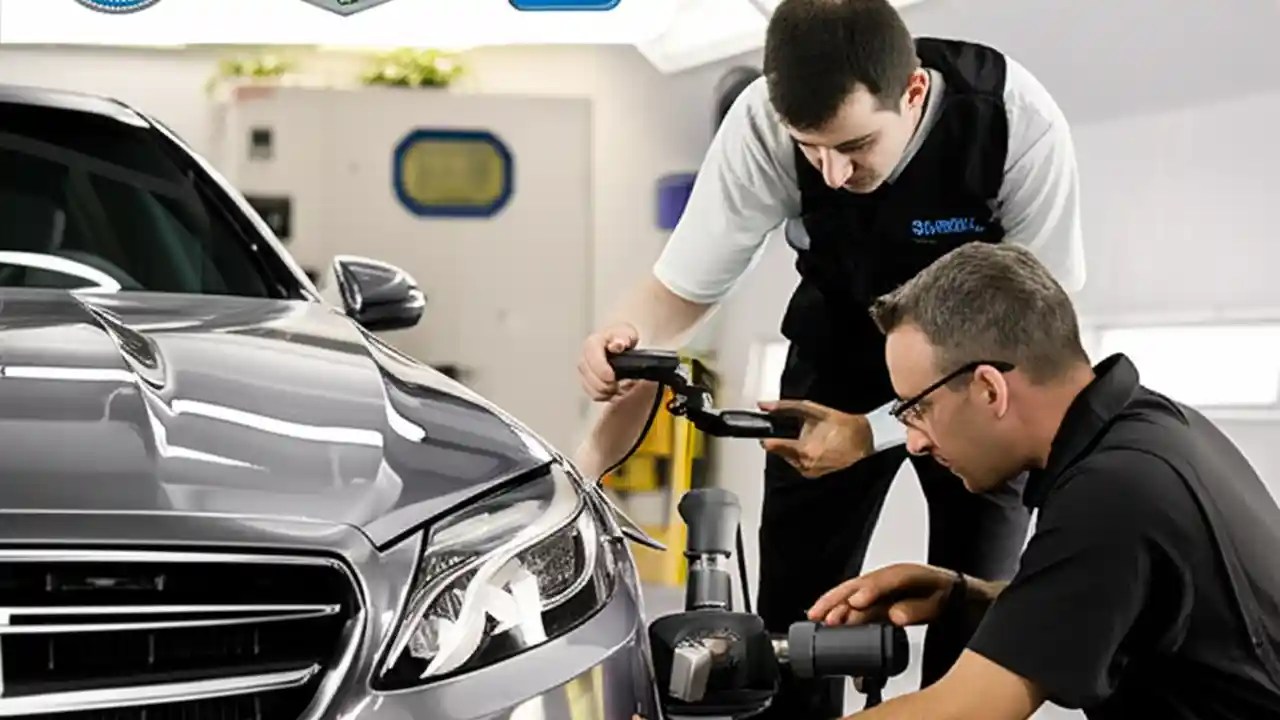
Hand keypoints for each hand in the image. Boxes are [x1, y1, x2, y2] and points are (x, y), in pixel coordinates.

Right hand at [577, 322, 639, 400]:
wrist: (621, 346)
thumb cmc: (623, 339)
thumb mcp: (627, 333)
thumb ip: (623, 337)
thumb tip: (616, 345)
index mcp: (593, 342)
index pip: (591, 354)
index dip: (600, 368)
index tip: (611, 377)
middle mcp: (585, 356)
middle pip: (586, 372)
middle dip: (601, 382)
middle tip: (615, 385)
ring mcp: (585, 370)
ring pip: (587, 384)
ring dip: (602, 391)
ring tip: (616, 389)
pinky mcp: (588, 381)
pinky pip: (591, 392)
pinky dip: (602, 396)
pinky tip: (613, 392)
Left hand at [757, 399, 873, 477]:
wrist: (864, 441)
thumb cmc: (843, 426)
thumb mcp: (812, 410)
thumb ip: (785, 407)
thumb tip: (766, 405)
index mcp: (804, 450)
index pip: (772, 447)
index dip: (767, 438)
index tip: (765, 434)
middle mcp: (806, 465)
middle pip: (780, 452)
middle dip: (785, 441)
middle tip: (801, 431)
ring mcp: (810, 473)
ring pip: (789, 458)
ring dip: (794, 448)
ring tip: (814, 439)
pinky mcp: (814, 476)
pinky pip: (799, 464)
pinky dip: (803, 455)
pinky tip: (817, 447)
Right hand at [807, 562, 957, 627]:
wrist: (946, 591)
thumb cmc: (941, 593)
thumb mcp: (935, 603)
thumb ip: (916, 609)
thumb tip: (896, 615)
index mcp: (904, 574)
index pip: (884, 581)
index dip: (869, 591)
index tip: (856, 603)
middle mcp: (885, 578)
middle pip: (858, 585)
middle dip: (840, 600)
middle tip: (827, 616)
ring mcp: (876, 587)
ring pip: (850, 592)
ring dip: (832, 604)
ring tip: (816, 616)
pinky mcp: (871, 598)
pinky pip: (850, 600)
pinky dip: (835, 607)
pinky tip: (824, 617)